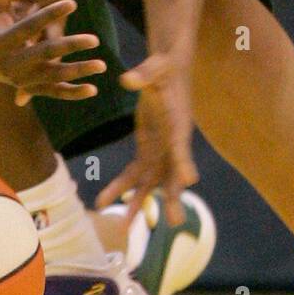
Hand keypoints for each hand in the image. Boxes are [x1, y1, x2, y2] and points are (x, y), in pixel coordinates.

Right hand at [0, 0, 106, 105]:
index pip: (28, 26)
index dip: (50, 14)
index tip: (73, 3)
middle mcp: (8, 64)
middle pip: (44, 53)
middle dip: (70, 46)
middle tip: (95, 40)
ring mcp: (20, 79)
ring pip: (52, 76)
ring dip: (78, 71)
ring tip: (102, 65)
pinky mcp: (31, 87)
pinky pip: (53, 92)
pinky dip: (73, 93)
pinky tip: (93, 89)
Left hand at [95, 53, 197, 226]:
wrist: (168, 72)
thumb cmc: (164, 69)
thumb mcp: (155, 68)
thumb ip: (144, 74)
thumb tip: (129, 78)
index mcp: (177, 123)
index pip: (181, 145)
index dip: (184, 162)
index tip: (189, 180)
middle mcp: (172, 143)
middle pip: (173, 174)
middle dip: (172, 197)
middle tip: (174, 220)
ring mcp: (160, 149)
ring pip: (150, 181)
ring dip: (138, 202)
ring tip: (124, 226)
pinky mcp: (147, 149)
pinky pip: (133, 172)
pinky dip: (121, 187)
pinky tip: (105, 201)